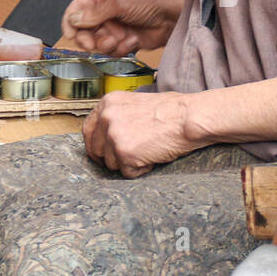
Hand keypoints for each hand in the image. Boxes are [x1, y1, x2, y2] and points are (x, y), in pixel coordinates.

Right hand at [61, 0, 182, 55]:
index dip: (70, 22)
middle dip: (88, 39)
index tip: (70, 35)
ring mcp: (113, 27)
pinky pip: (111, 51)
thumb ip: (95, 13)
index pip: (76, 9)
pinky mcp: (122, 41)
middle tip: (92, 44)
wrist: (172, 20)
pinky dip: (120, 49)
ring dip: (107, 44)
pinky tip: (132, 41)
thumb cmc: (150, 2)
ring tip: (119, 40)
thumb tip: (74, 19)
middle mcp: (104, 11)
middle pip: (83, 30)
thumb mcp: (120, 4)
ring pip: (97, 43)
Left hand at [83, 90, 198, 177]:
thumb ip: (118, 116)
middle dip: (111, 157)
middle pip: (96, 150)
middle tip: (130, 156)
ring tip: (148, 150)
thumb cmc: (171, 110)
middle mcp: (107, 117)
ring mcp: (114, 135)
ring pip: (111, 164)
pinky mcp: (124, 153)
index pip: (88, 130)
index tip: (102, 154)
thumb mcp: (135, 104)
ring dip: (128, 163)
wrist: (188, 117)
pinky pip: (127, 172)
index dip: (96, 145)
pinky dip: (141, 170)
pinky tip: (152, 156)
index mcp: (108, 103)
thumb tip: (107, 134)